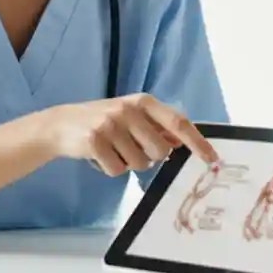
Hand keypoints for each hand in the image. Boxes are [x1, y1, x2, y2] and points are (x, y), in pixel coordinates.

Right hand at [43, 94, 218, 175]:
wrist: (60, 124)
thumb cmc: (102, 122)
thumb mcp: (130, 117)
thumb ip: (156, 128)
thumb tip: (183, 143)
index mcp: (142, 102)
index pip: (178, 122)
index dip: (197, 142)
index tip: (211, 159)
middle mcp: (128, 110)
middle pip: (159, 151)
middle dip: (148, 158)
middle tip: (130, 149)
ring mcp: (111, 124)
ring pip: (139, 164)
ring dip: (127, 164)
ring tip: (112, 150)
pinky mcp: (95, 140)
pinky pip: (117, 170)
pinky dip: (110, 169)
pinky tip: (99, 156)